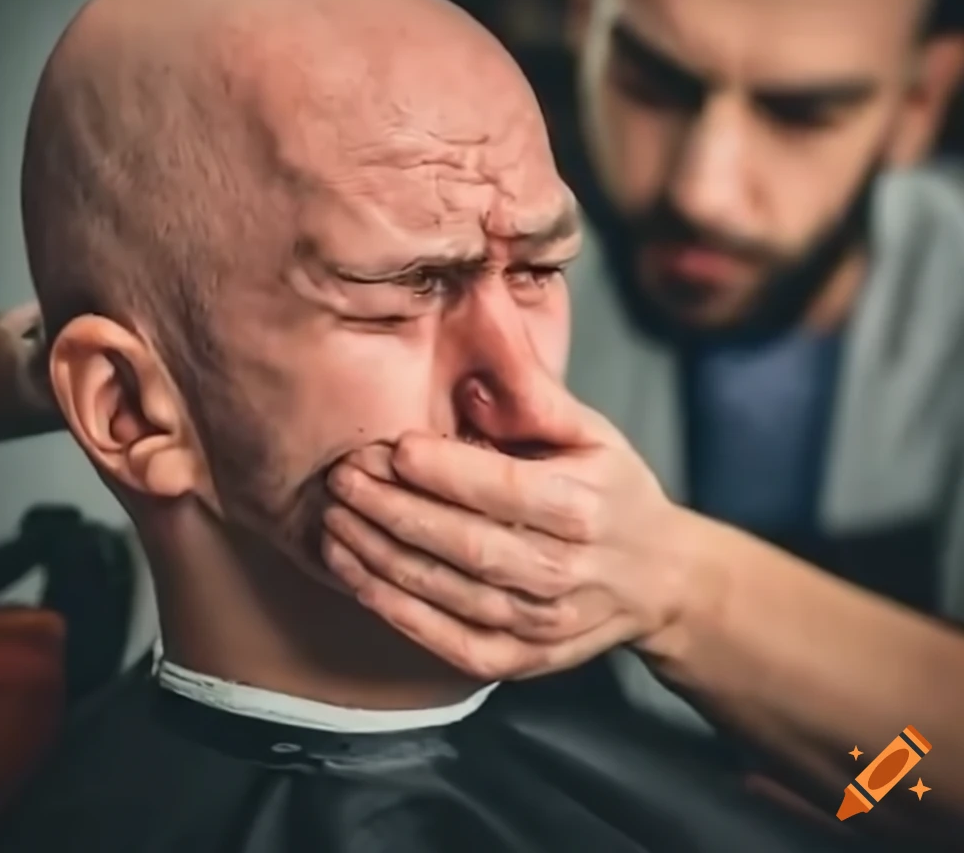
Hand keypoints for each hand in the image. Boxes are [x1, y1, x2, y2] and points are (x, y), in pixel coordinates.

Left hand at [321, 367, 697, 680]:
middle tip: (342, 481)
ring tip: (333, 524)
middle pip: (466, 543)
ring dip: (381, 560)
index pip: (503, 488)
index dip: (443, 470)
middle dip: (394, 511)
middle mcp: (564, 570)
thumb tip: (480, 331)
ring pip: (449, 593)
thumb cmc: (613, 492)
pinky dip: (401, 615)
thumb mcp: (590, 430)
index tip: (392, 447)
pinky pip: (453, 644)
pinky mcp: (524, 659)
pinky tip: (359, 580)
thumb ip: (531, 389)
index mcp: (582, 506)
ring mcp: (543, 623)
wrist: (659, 579)